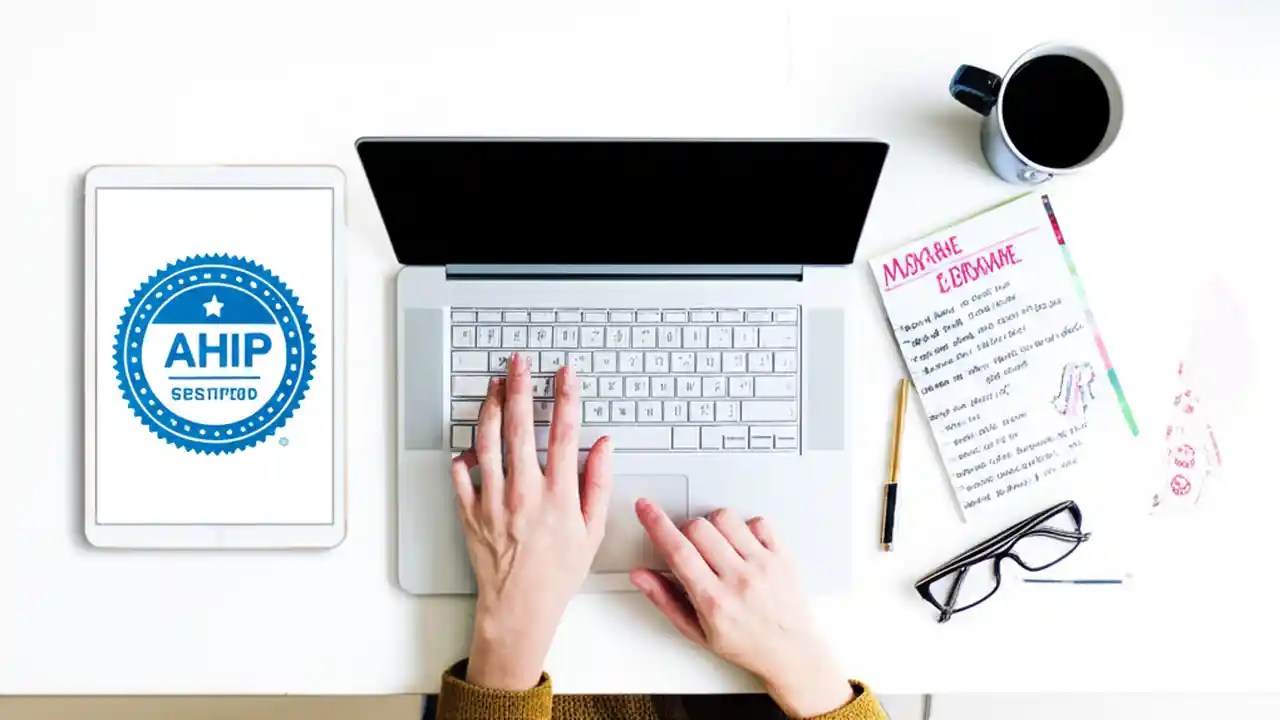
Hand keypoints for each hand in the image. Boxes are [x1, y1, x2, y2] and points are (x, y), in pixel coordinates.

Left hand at [450, 355, 612, 690]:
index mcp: (558, 496)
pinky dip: (464, 453)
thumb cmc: (558, 572)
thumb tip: (603, 445)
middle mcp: (525, 493)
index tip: (566, 375)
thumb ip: (598, 483)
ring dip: (491, 408)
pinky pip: (461, 474)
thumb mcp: (592, 531)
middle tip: (518, 363)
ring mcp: (494, 501)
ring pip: (488, 441)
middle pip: (521, 427)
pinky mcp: (471, 512)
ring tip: (494, 386)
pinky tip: (471, 441)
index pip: (565, 433)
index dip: (567, 398)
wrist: (520, 607)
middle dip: (520, 388)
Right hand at [631, 502, 852, 718]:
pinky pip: (757, 521)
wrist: (790, 652)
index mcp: (714, 601)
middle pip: (698, 528)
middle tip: (691, 548)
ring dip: (713, 526)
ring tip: (718, 547)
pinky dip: (745, 528)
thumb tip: (641, 576)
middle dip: (685, 531)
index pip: (678, 551)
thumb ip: (665, 600)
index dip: (656, 524)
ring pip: (725, 518)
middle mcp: (739, 580)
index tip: (646, 508)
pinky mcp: (782, 556)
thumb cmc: (744, 643)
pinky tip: (742, 547)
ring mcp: (763, 566)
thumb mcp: (696, 631)